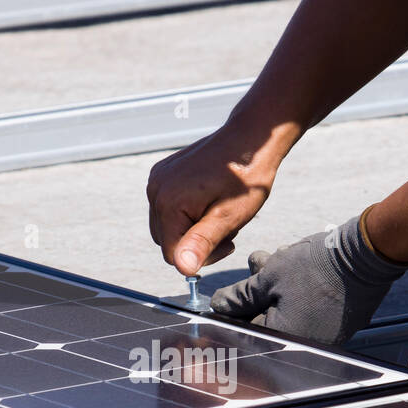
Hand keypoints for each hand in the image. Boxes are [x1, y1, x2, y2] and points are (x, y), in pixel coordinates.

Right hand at [146, 124, 282, 275]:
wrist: (250, 138)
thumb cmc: (246, 177)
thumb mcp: (229, 216)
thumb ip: (202, 243)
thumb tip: (183, 268)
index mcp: (169, 202)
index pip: (172, 255)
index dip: (201, 256)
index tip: (227, 242)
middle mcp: (156, 190)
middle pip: (167, 241)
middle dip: (195, 242)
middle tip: (225, 226)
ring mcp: (157, 179)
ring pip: (168, 226)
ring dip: (192, 227)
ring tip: (219, 212)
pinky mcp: (163, 173)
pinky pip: (168, 207)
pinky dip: (188, 212)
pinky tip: (210, 200)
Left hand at [209, 213, 407, 345]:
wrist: (366, 255)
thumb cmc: (317, 266)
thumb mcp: (269, 276)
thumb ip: (241, 296)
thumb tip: (219, 306)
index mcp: (283, 337)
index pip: (246, 330)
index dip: (234, 311)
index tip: (228, 297)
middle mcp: (303, 344)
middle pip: (267, 320)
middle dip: (257, 293)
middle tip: (259, 266)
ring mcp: (322, 335)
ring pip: (287, 311)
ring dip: (276, 285)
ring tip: (278, 257)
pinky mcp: (336, 323)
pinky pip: (307, 310)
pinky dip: (297, 291)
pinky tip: (294, 265)